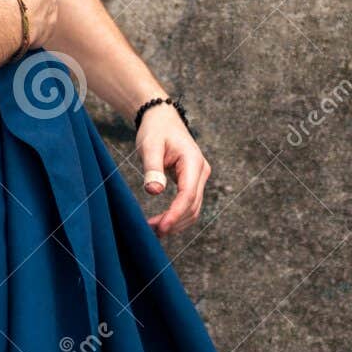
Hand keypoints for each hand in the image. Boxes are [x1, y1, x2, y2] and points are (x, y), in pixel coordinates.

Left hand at [137, 107, 209, 237]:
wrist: (161, 119)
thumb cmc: (155, 130)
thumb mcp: (150, 146)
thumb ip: (153, 168)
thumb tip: (154, 191)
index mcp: (193, 161)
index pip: (188, 194)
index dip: (176, 213)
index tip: (161, 227)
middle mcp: (201, 171)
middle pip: (193, 205)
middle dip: (174, 221)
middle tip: (151, 232)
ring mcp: (199, 177)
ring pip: (193, 208)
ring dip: (176, 222)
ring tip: (154, 231)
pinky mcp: (192, 182)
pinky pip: (189, 204)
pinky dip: (177, 216)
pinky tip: (162, 223)